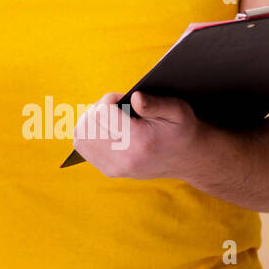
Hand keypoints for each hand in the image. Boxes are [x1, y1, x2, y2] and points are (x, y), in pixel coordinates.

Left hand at [71, 90, 205, 179]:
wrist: (187, 158)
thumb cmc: (180, 128)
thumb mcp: (178, 110)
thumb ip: (156, 103)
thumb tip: (134, 98)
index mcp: (140, 142)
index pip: (102, 112)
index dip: (109, 100)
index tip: (123, 100)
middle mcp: (125, 159)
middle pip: (89, 123)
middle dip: (99, 108)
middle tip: (117, 108)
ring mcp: (116, 168)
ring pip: (82, 134)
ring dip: (91, 120)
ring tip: (110, 117)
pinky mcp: (110, 171)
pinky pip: (82, 146)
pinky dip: (89, 132)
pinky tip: (105, 128)